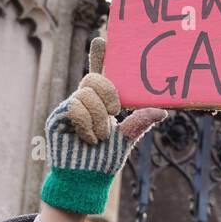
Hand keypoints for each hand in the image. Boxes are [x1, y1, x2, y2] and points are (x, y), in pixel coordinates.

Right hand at [40, 37, 168, 215]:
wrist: (85, 181)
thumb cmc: (104, 161)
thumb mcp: (126, 139)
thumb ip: (139, 122)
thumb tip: (163, 111)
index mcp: (100, 102)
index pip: (99, 74)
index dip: (99, 56)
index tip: (101, 39)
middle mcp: (84, 100)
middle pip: (93, 78)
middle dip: (108, 92)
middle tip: (115, 112)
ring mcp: (69, 107)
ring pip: (85, 94)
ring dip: (98, 118)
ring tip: (100, 137)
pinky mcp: (58, 118)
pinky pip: (74, 108)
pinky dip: (86, 124)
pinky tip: (88, 139)